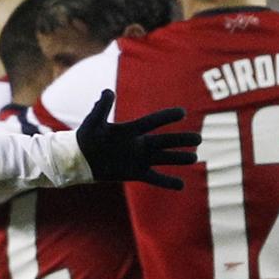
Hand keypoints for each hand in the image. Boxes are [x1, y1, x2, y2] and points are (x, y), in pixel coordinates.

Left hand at [75, 89, 198, 189]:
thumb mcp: (93, 121)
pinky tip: (181, 185)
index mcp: (130, 130)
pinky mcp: (135, 173)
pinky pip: (154, 178)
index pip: (152, 122)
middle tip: (199, 138)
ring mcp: (138, 159)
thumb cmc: (85, 137)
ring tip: (195, 158)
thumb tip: (107, 92)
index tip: (182, 112)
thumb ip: (101, 107)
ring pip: (163, 158)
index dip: (166, 117)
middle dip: (181, 140)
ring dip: (179, 159)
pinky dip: (167, 182)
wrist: (79, 158)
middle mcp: (138, 144)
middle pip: (164, 141)